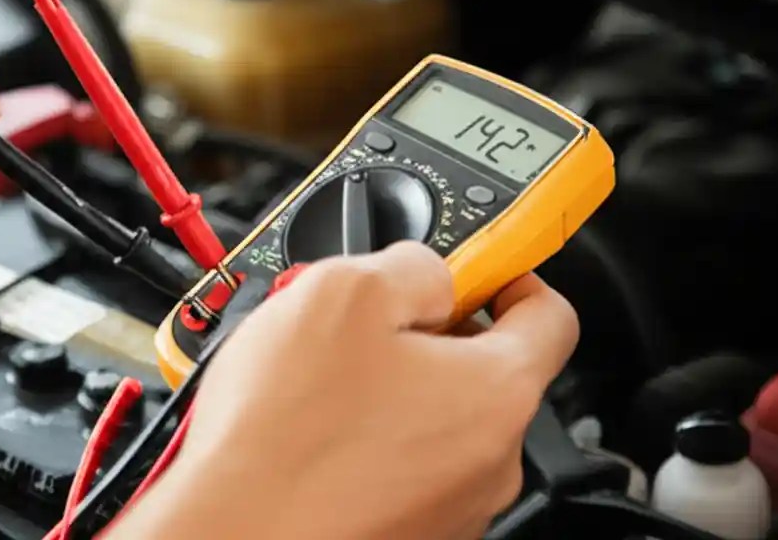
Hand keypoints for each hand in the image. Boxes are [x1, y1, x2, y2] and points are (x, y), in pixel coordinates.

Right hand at [109, 242, 578, 539]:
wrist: (229, 533)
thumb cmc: (281, 434)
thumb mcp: (341, 293)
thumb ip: (409, 265)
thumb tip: (426, 271)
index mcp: (495, 392)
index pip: (549, 315)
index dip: (506, 273)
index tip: (474, 266)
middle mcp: (490, 460)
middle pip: (480, 369)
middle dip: (423, 335)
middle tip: (358, 323)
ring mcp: (450, 506)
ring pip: (432, 420)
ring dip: (386, 390)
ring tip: (315, 384)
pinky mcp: (407, 533)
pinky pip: (399, 467)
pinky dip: (363, 442)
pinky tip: (309, 433)